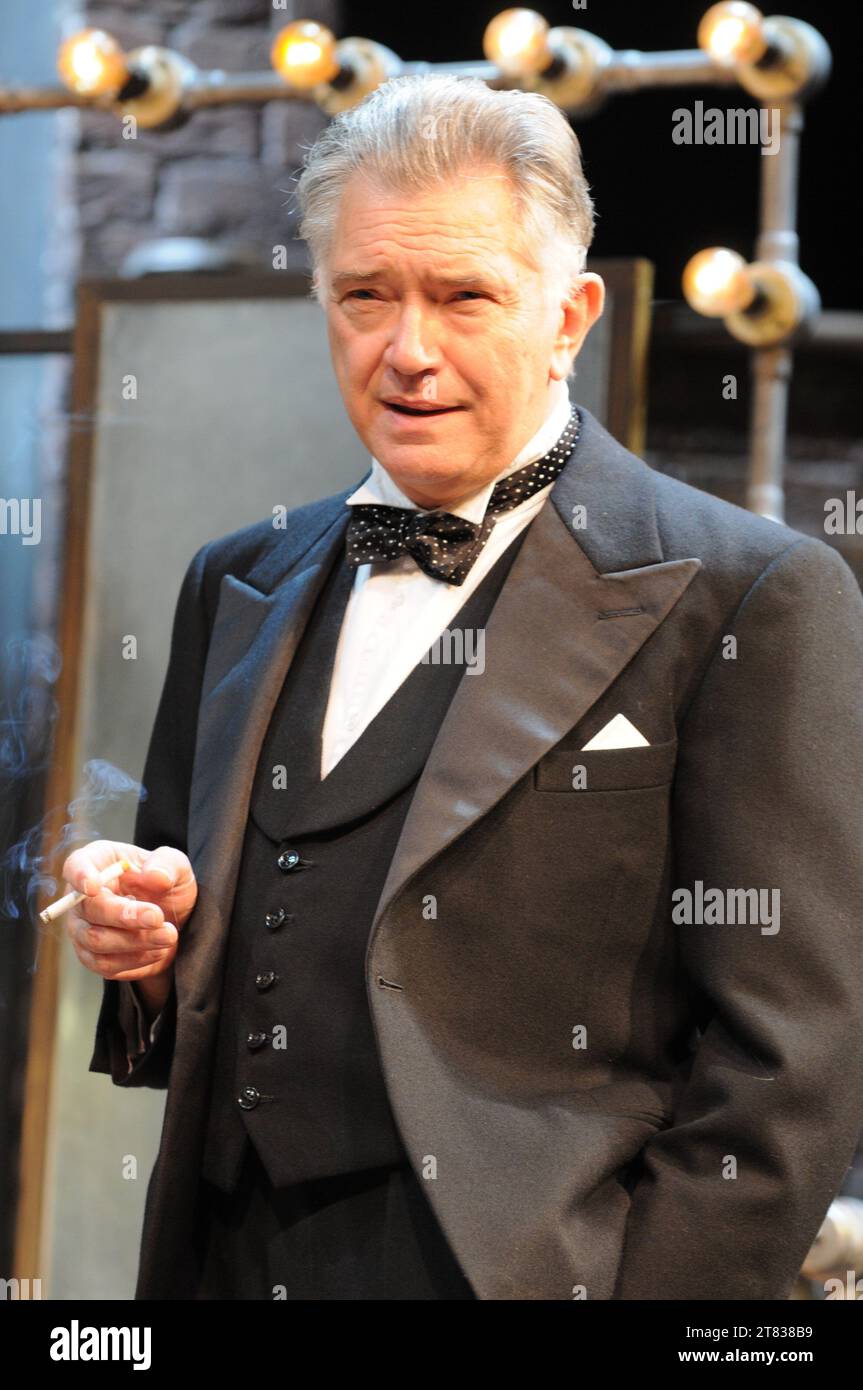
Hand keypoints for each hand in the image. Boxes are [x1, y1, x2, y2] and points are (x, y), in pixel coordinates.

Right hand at [61, 839, 196, 984]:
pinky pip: (105, 965)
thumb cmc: (166, 883)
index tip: (93, 886)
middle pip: (88, 909)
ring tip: (168, 935)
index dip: (80, 875)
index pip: (76, 864)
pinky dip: (136, 959)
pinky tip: (158, 950)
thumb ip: (167, 864)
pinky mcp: (92, 956)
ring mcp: (82, 928)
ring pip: (96, 941)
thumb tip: (155, 876)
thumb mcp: (176, 865)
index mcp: (98, 861)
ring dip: (135, 941)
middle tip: (157, 917)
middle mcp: (82, 896)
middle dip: (125, 916)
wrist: (172, 918)